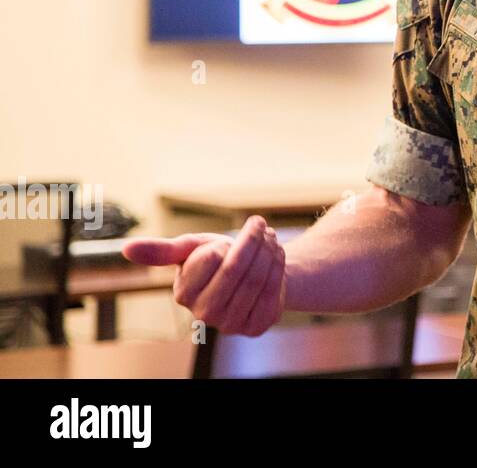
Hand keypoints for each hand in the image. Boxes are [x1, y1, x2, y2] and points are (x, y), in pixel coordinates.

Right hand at [122, 215, 286, 335]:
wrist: (254, 275)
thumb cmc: (218, 259)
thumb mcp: (191, 248)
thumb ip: (162, 250)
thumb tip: (125, 248)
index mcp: (183, 293)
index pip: (211, 258)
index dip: (225, 242)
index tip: (230, 237)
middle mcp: (203, 314)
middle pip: (237, 268)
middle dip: (253, 240)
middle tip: (260, 224)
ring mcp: (230, 324)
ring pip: (257, 278)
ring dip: (268, 249)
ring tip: (270, 236)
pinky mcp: (255, 326)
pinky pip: (271, 291)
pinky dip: (278, 266)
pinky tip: (276, 255)